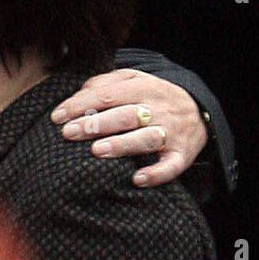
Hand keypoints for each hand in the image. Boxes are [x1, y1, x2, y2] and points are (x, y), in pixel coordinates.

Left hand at [51, 69, 209, 187]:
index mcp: (146, 88)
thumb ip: (109, 82)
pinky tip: (138, 179)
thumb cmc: (157, 99)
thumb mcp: (137, 80)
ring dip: (123, 144)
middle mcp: (159, 109)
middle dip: (96, 123)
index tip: (58, 117)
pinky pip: (170, 166)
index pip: (109, 94)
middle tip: (69, 133)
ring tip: (98, 150)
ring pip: (146, 138)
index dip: (82, 104)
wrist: (200, 113)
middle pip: (126, 115)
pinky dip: (156, 173)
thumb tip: (81, 93)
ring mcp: (171, 133)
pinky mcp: (181, 155)